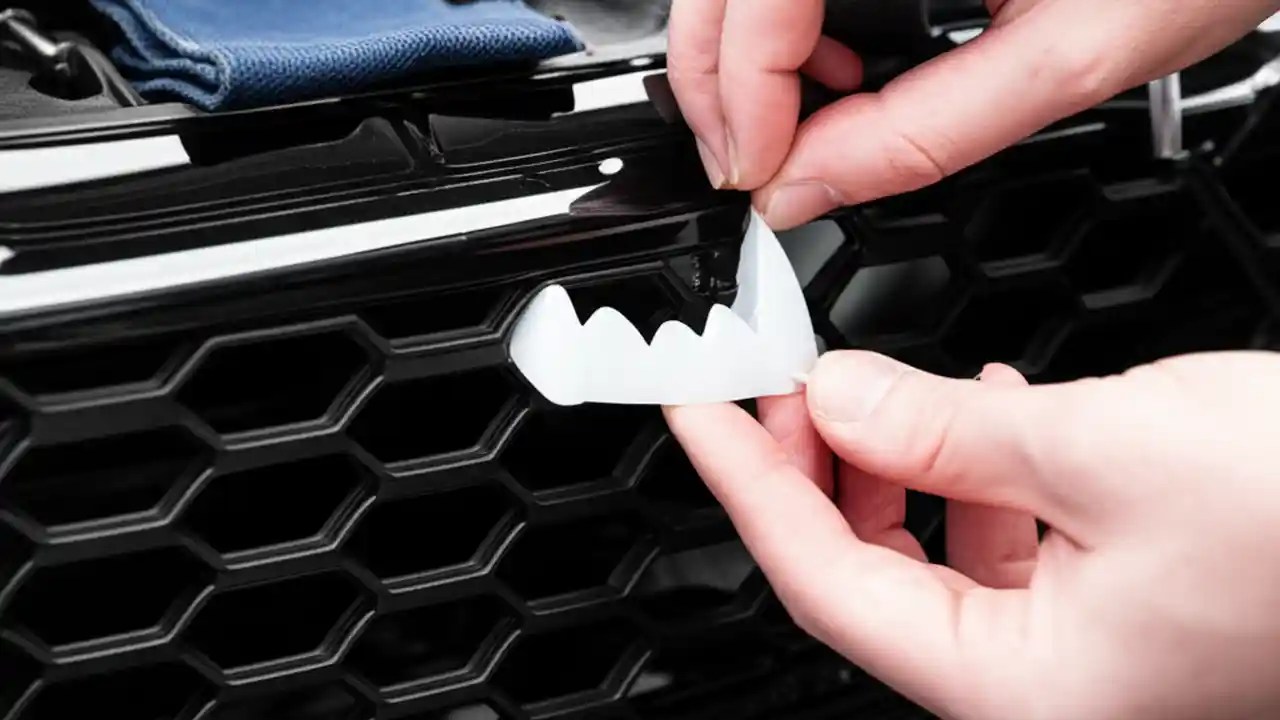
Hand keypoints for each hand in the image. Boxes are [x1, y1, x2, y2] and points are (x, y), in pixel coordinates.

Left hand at [663, 350, 1279, 719]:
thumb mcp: (1104, 450)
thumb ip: (943, 430)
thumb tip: (837, 399)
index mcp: (1021, 688)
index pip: (822, 581)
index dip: (746, 485)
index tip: (699, 412)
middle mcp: (1044, 689)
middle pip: (868, 574)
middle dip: (814, 471)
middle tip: (782, 386)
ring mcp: (1082, 653)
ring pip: (933, 556)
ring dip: (889, 467)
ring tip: (864, 392)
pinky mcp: (1119, 603)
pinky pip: (1003, 542)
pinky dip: (969, 474)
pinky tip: (977, 413)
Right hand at [667, 0, 1279, 228]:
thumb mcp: (1068, 60)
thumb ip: (922, 134)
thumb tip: (804, 186)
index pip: (758, 0)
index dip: (741, 100)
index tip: (756, 176)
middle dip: (717, 85)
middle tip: (753, 164)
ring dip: (743, 56)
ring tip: (802, 120)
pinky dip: (783, 26)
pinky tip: (835, 65)